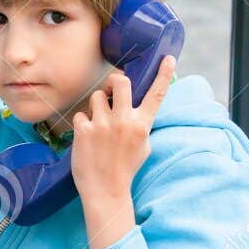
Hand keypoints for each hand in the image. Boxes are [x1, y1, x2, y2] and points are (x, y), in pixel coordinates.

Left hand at [70, 54, 176, 203]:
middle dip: (114, 81)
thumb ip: (141, 123)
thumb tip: (137, 105)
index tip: (167, 59)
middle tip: (111, 89)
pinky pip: (81, 114)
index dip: (164, 74)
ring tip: (98, 123)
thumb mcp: (143, 145)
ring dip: (96, 105)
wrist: (105, 190)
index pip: (156, 94)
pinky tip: (87, 138)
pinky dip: (82, 123)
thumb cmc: (125, 168)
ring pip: (96, 96)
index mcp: (142, 125)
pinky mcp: (84, 131)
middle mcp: (124, 121)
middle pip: (120, 81)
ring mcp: (103, 125)